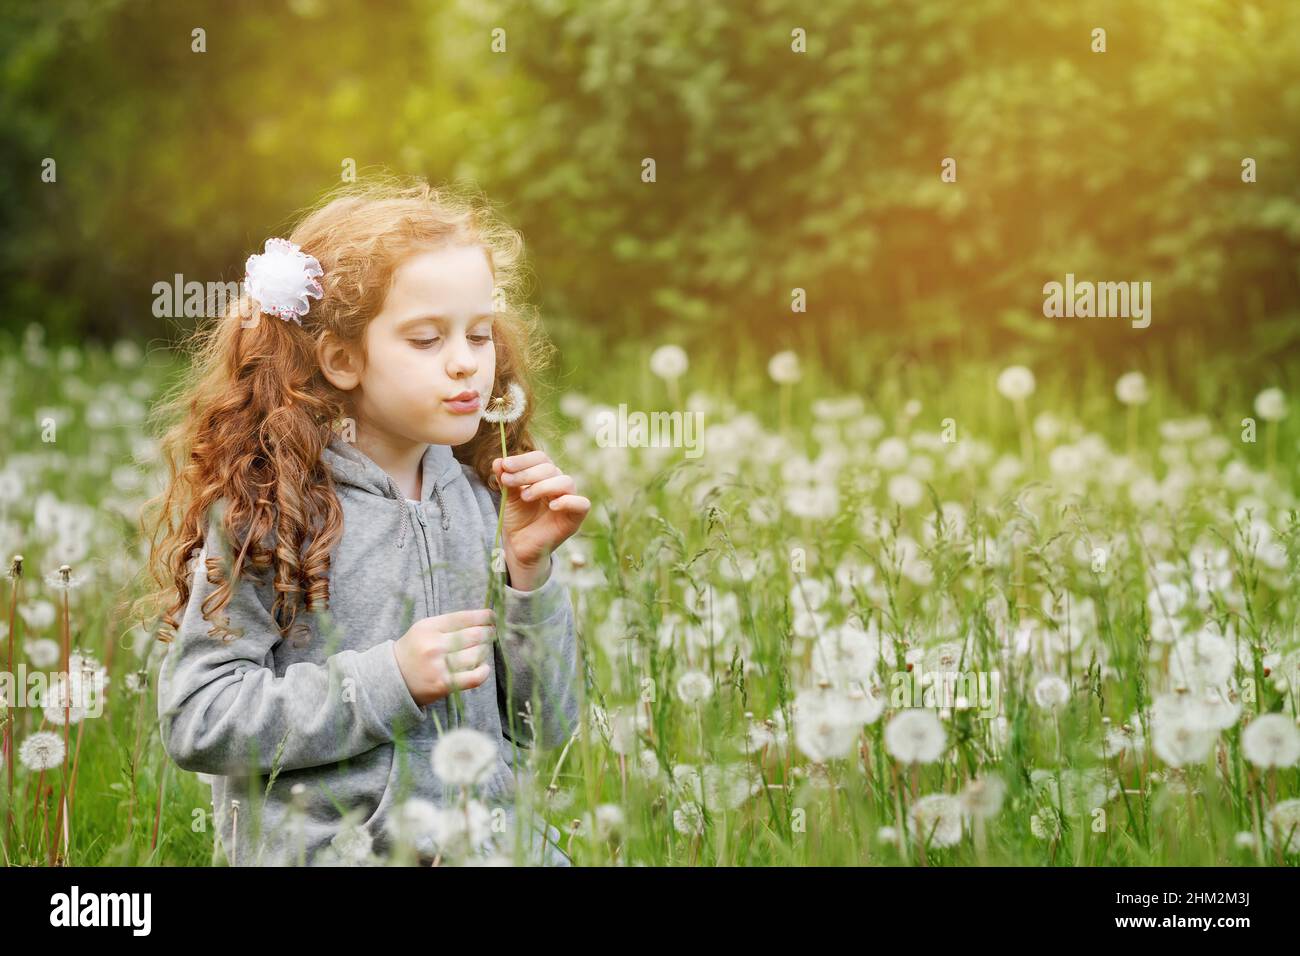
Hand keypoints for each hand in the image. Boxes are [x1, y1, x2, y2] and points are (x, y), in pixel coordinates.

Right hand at [393, 608, 495, 706]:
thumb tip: (483, 620)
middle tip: (491, 633)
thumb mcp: (424, 629)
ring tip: (482, 649)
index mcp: (429, 627)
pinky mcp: (444, 685)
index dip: (484, 617)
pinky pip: (474, 677)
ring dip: (485, 651)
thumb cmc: (414, 650)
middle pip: (475, 635)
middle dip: (488, 633)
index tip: (492, 617)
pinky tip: (484, 667)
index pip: (464, 618)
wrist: (393, 679)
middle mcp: (434, 645)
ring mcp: (439, 666)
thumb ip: (450, 624)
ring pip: (477, 654)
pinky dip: (484, 672)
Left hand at [492, 450, 590, 585]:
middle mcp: (559, 485)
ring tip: (525, 496)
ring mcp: (569, 501)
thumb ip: (505, 479)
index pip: (540, 458)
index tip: (505, 465)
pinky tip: (552, 506)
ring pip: (566, 482)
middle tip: (507, 481)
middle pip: (550, 468)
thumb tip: (497, 461)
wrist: (519, 547)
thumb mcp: (508, 497)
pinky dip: (568, 502)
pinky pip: (582, 504)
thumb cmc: (517, 519)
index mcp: (545, 476)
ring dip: (543, 486)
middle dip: (526, 473)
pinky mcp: (575, 518)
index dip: (523, 459)